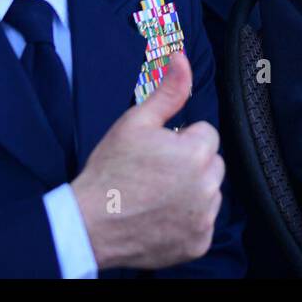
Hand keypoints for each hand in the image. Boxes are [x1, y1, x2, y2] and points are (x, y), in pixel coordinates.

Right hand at [70, 52, 223, 270]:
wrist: (90, 224)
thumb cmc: (110, 171)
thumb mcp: (135, 122)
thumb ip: (167, 91)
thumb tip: (181, 58)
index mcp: (196, 152)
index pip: (204, 134)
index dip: (180, 140)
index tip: (157, 152)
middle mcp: (207, 186)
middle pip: (211, 163)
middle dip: (190, 164)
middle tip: (156, 173)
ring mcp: (204, 218)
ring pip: (209, 192)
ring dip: (191, 191)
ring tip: (156, 195)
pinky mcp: (199, 243)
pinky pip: (203, 222)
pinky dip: (188, 220)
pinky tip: (161, 216)